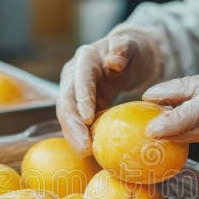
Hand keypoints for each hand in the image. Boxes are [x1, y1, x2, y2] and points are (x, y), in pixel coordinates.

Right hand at [57, 27, 162, 155]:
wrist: (127, 56)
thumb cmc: (131, 51)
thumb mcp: (132, 46)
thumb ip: (123, 48)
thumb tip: (113, 61)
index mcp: (85, 58)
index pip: (80, 79)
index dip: (82, 98)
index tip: (87, 119)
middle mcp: (73, 74)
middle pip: (67, 101)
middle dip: (73, 126)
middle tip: (83, 147)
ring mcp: (73, 90)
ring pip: (67, 114)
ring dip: (73, 135)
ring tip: (84, 152)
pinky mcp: (78, 105)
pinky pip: (75, 122)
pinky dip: (79, 136)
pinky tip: (87, 151)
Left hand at [144, 63, 198, 151]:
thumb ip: (178, 89)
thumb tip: (148, 97)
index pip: (187, 118)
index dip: (166, 126)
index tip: (147, 130)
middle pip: (184, 133)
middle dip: (162, 132)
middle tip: (137, 129)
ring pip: (193, 138)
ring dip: (176, 132)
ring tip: (156, 124)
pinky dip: (194, 134)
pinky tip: (185, 127)